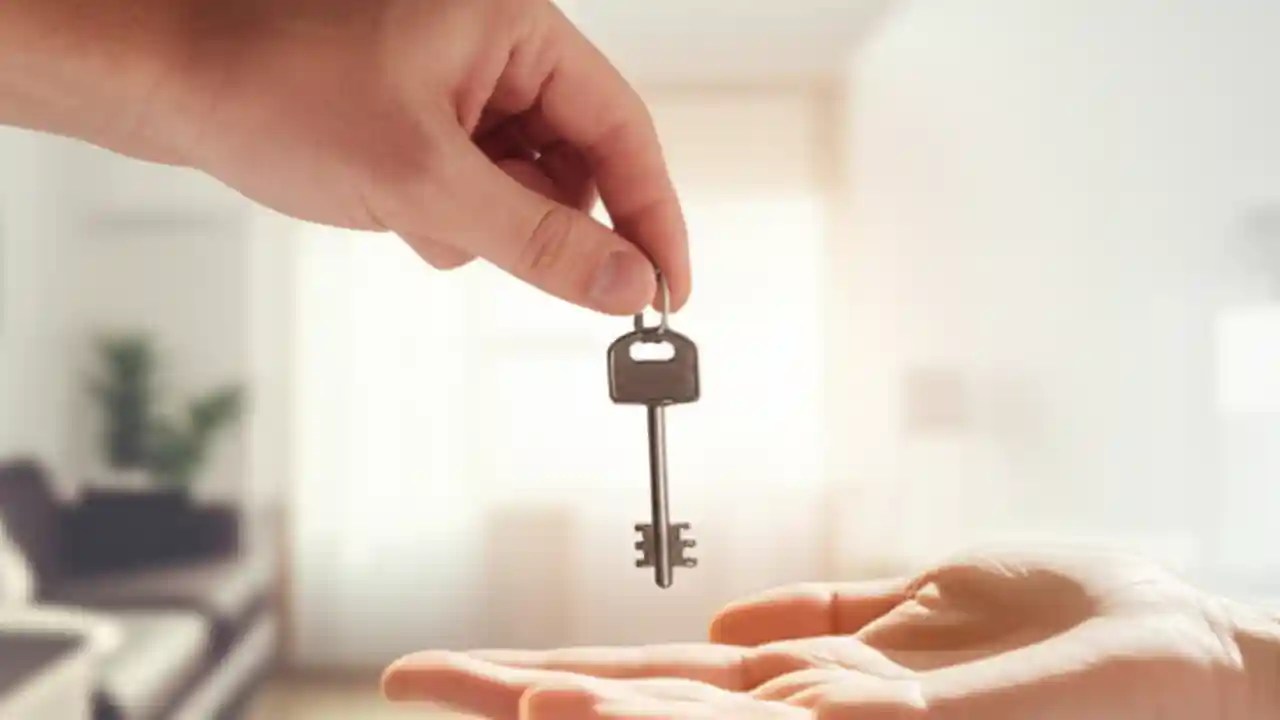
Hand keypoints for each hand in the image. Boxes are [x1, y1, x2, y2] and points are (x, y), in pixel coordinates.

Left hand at [1, 0, 684, 314]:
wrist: (163, 80)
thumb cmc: (273, 91)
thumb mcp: (425, 184)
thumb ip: (541, 241)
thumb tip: (628, 284)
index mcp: (516, 25)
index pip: (623, 130)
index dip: (653, 216)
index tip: (668, 290)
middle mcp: (496, 44)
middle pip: (574, 159)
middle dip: (535, 219)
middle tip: (495, 252)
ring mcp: (458, 79)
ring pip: (521, 180)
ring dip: (480, 220)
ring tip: (411, 213)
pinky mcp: (424, 110)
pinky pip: (474, 180)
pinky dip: (445, 211)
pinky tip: (390, 207)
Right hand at [381, 547, 1279, 718]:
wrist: (1202, 656)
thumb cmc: (1069, 628)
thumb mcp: (921, 603)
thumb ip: (825, 614)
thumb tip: (731, 617)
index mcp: (810, 683)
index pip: (649, 677)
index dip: (547, 674)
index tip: (448, 667)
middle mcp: (820, 719)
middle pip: (651, 709)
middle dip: (533, 701)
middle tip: (416, 686)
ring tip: (519, 707)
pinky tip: (646, 703)